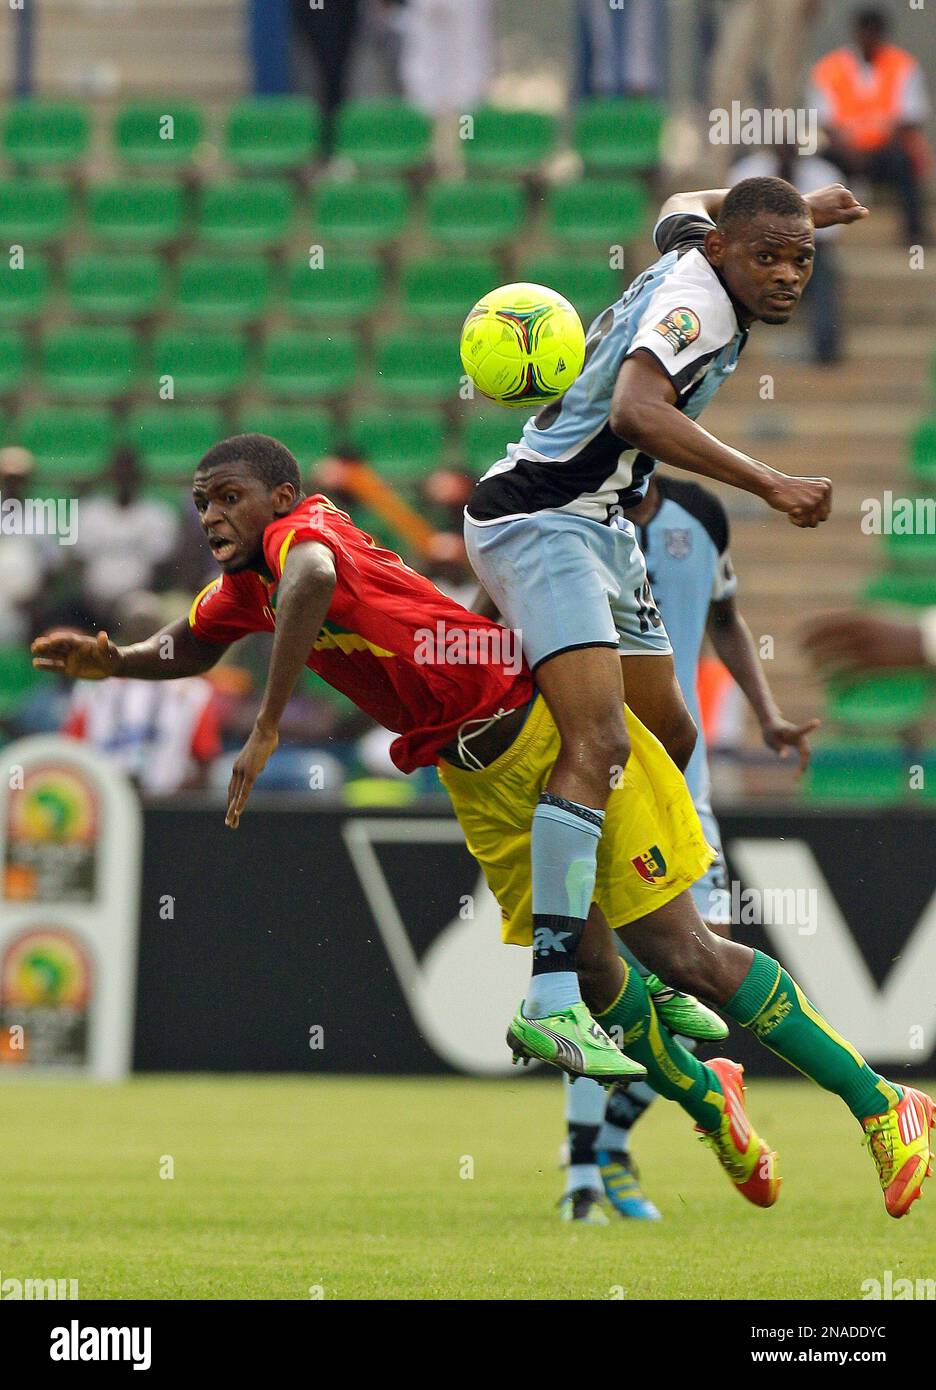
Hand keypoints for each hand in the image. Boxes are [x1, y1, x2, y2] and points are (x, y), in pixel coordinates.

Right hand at [31, 629, 121, 679]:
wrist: (112, 665)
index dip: (61, 639)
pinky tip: (35, 663)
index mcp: (82, 643)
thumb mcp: (110, 651)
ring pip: (55, 655)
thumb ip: (104, 645)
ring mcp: (71, 659)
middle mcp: (74, 650)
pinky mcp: (70, 669)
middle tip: (36, 644)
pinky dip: (46, 666)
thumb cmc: (112, 655)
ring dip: (44, 652)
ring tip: (33, 649)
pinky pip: (56, 667)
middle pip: (59, 646)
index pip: (70, 640)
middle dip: (48, 645)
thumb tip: (102, 635)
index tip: (52, 639)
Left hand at [225, 723, 278, 828]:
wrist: (265, 731)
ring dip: (233, 810)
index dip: (232, 800)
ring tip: (231, 823)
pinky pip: (244, 791)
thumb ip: (257, 764)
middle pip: (232, 794)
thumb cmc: (266, 739)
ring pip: (236, 795)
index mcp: (238, 767)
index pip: (233, 787)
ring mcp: (242, 771)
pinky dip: (240, 802)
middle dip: (231, 809)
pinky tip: (238, 812)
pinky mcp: (250, 772)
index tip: (232, 811)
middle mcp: (237, 770)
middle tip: (230, 823)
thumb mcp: (260, 756)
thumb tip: (258, 768)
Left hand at [760, 714, 818, 772]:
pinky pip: (803, 755)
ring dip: (803, 765)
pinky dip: (802, 763)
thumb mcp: (770, 739)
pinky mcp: (800, 743)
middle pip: (805, 749)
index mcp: (790, 731)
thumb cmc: (770, 731)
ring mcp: (800, 739)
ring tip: (796, 778)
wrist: (771, 723)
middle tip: (796, 777)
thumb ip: (778, 747)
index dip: (808, 727)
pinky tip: (798, 774)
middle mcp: (798, 735)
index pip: (800, 730)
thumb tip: (784, 757)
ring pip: (806, 753)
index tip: (817, 722)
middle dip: (803, 763)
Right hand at [763, 475, 831, 527]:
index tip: (803, 501)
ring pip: (813, 523)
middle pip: (822, 518)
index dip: (813, 512)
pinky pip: (803, 524)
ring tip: (794, 508)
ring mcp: (814, 499)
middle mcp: (823, 492)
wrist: (774, 484)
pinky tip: (790, 510)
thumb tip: (824, 517)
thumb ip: (820, 502)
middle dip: (809, 517)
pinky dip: (795, 520)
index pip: (826, 511)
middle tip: (798, 507)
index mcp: (826, 486)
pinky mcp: (805, 507)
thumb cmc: (789, 490)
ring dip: (801, 519)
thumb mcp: (810, 492)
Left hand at [801, 612, 925, 673]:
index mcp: (860, 617)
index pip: (824, 622)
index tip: (795, 636)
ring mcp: (867, 649)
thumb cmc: (903, 628)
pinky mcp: (875, 666)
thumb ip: (858, 620)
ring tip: (812, 676)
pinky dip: (836, 684)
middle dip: (809, 650)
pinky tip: (831, 690)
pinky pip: (848, 677)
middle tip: (801, 656)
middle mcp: (860, 631)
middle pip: (824, 642)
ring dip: (819, 670)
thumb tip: (840, 621)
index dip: (806, 630)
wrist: (927, 641)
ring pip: (833, 662)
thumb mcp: (879, 616)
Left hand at [805, 183, 868, 227]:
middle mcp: (840, 187)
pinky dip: (829, 208)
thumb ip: (852, 215)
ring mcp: (831, 188)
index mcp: (845, 192)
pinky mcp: (824, 191)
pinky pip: (832, 202)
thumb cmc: (818, 215)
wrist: (799, 210)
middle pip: (848, 206)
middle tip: (828, 218)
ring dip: (835, 212)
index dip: (847, 218)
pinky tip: (820, 211)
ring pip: (840, 205)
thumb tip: (866, 212)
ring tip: (823, 215)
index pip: (855, 209)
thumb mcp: (837, 217)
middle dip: (842, 214)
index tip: (835, 219)